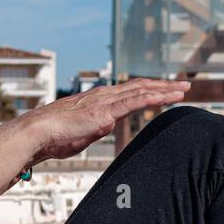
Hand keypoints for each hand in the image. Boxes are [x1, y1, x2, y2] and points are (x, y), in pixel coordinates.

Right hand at [21, 78, 190, 162]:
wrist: (39, 133)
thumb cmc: (55, 137)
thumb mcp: (82, 134)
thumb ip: (97, 128)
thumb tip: (106, 127)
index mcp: (99, 101)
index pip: (129, 93)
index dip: (149, 91)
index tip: (166, 92)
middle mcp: (105, 96)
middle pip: (140, 87)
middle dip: (163, 86)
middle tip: (183, 86)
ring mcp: (106, 101)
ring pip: (142, 91)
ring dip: (165, 90)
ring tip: (183, 90)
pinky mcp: (106, 111)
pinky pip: (135, 102)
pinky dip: (154, 98)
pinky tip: (168, 97)